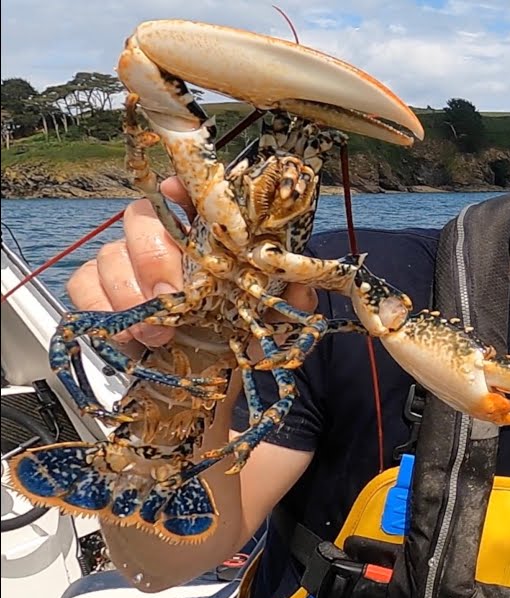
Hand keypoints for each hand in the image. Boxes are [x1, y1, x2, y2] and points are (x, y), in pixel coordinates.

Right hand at [66, 177, 315, 348]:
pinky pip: (84, 285)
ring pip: (109, 254)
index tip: (175, 191)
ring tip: (158, 330)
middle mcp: (162, 239)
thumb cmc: (234, 331)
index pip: (189, 195)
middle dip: (154, 257)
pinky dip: (102, 308)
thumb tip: (302, 289)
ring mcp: (126, 263)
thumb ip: (289, 298)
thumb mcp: (269, 315)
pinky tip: (130, 333)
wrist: (205, 373)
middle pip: (141, 219)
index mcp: (205, 236)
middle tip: (172, 297)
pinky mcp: (100, 291)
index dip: (180, 188)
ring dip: (130, 294)